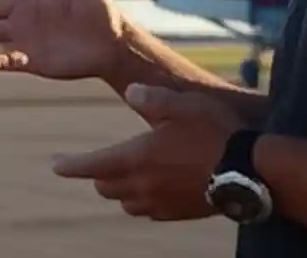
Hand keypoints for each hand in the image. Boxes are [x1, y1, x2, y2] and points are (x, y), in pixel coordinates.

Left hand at [52, 84, 244, 220]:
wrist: (250, 171)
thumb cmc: (215, 131)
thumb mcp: (180, 103)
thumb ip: (150, 98)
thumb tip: (130, 92)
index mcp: (137, 158)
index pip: (91, 166)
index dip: (70, 165)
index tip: (55, 165)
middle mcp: (144, 185)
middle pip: (106, 187)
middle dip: (96, 175)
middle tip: (95, 164)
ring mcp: (162, 203)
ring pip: (127, 203)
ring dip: (120, 190)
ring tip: (125, 175)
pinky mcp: (181, 213)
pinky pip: (151, 211)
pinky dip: (144, 201)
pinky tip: (155, 188)